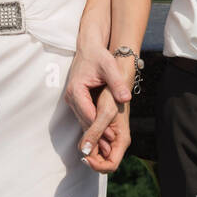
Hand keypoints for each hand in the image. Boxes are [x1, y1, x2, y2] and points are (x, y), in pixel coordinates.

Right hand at [63, 40, 130, 154]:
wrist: (89, 48)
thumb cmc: (99, 56)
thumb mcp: (110, 67)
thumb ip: (117, 83)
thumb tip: (126, 98)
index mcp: (76, 90)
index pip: (88, 113)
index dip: (100, 127)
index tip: (112, 137)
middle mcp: (71, 97)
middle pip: (84, 121)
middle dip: (97, 135)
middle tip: (111, 148)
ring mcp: (72, 100)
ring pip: (83, 121)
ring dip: (95, 133)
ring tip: (109, 147)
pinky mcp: (77, 101)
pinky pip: (85, 116)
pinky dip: (94, 125)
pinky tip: (105, 135)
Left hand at [78, 85, 129, 172]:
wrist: (115, 80)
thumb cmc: (112, 95)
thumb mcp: (104, 113)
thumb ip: (95, 132)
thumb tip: (84, 151)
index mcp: (122, 139)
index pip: (111, 165)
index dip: (97, 165)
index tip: (85, 158)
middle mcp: (117, 140)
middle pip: (103, 161)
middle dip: (91, 159)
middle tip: (81, 152)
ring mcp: (110, 135)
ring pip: (97, 152)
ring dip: (89, 149)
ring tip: (83, 140)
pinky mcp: (103, 129)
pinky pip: (94, 141)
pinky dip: (87, 141)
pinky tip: (82, 133)